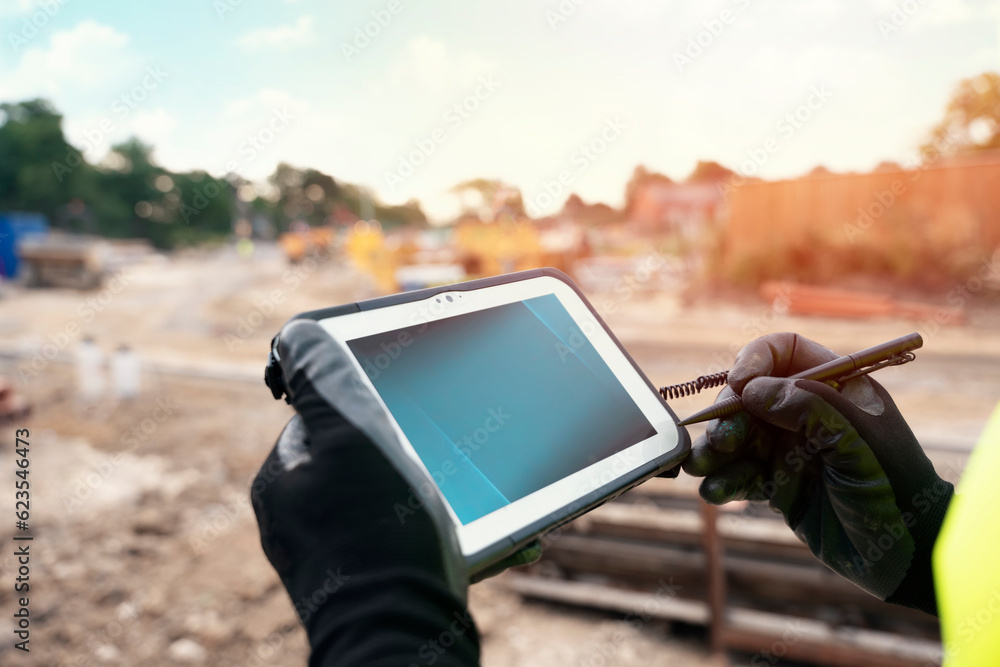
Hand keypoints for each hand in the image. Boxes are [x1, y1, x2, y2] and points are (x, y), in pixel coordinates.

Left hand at [252, 319, 473, 662]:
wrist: (402, 639)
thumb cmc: (376, 536)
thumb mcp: (349, 436)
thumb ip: (324, 379)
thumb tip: (296, 336)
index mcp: (286, 482)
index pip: (328, 417)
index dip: (375, 404)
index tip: (418, 408)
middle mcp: (303, 523)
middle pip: (369, 460)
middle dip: (421, 453)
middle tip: (461, 453)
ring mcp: (339, 560)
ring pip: (400, 503)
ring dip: (447, 496)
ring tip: (489, 499)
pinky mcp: (378, 590)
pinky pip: (418, 545)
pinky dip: (455, 537)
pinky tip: (500, 541)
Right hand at [682, 333, 952, 614]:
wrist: (907, 555)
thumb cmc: (894, 489)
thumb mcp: (857, 442)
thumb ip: (808, 408)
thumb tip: (750, 390)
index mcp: (834, 388)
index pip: (784, 351)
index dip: (755, 360)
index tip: (739, 387)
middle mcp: (807, 413)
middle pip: (748, 395)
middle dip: (727, 415)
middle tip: (721, 442)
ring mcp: (789, 449)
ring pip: (737, 435)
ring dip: (714, 448)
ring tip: (701, 467)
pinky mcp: (777, 486)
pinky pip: (738, 474)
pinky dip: (722, 480)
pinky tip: (716, 491)